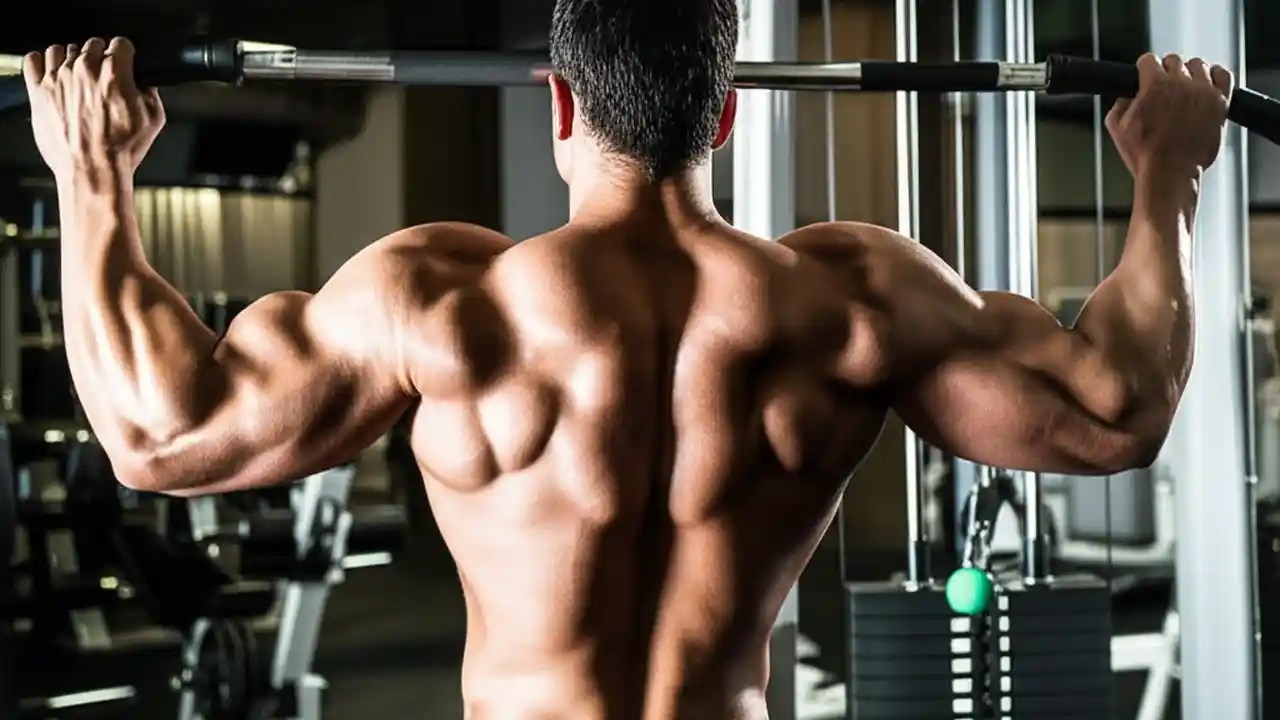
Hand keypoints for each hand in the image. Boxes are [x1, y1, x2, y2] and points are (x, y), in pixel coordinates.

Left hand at [22, 37, 164, 180]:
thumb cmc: (122, 150)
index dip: (125, 54)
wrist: (93, 170)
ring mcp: (58, 78)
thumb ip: (151, 93)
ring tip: (77, 75)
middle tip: (103, 76)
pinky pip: (32, 60)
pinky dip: (42, 62)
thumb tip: (145, 84)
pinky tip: (51, 72)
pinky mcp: (39, 91)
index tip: (124, 61)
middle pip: (91, 45)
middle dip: (100, 57)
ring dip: (72, 58)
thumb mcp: (154, 120)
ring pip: (62, 50)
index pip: (120, 43)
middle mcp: (84, 70)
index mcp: (114, 73)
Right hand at [1106, 53, 1231, 178]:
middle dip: (1166, 71)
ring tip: (1184, 90)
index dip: (1144, 69)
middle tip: (1164, 88)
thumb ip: (1118, 104)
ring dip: (1189, 73)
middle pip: (1173, 60)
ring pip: (1198, 65)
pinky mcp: (1221, 102)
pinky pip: (1224, 75)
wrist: (1170, 173)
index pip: (1148, 60)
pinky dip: (1215, 76)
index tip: (1145, 78)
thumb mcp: (1115, 128)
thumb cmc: (1143, 155)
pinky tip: (1206, 86)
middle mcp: (1180, 82)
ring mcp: (1203, 91)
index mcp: (1153, 84)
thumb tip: (1126, 95)